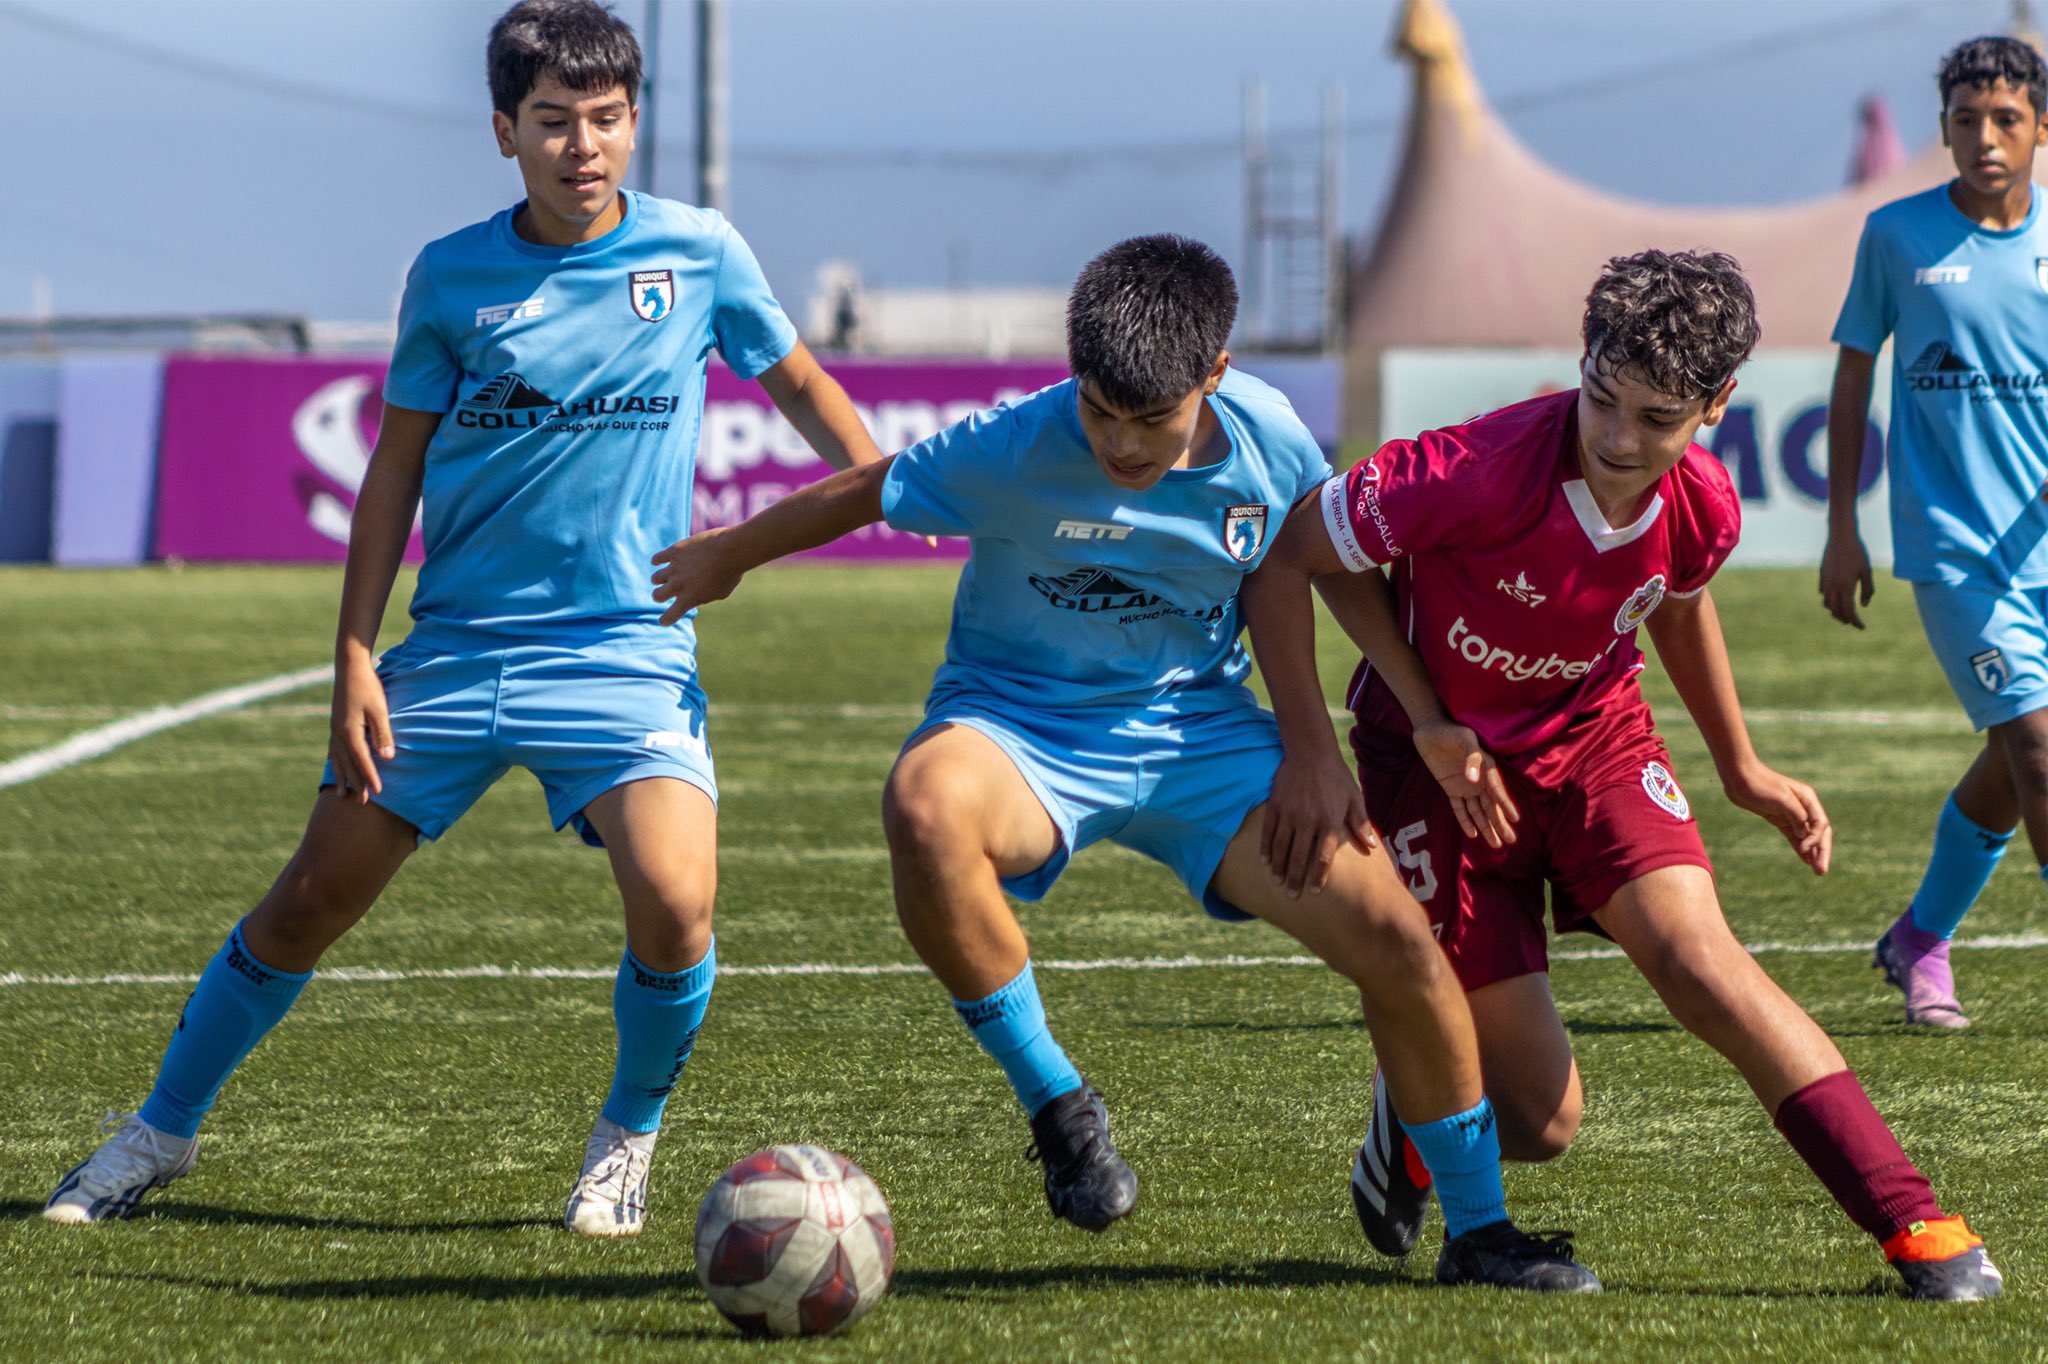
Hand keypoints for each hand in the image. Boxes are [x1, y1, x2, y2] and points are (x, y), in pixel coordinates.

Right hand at [329, 652, 393, 803]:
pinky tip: (335, 767)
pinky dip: (335, 762)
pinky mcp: (335, 723)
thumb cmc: (368, 687)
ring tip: (341, 794)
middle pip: (347, 764)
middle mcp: (338, 733)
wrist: (350, 667)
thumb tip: (387, 758)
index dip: (370, 777)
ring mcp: (334, 729)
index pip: (362, 760)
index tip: (377, 793)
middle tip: (362, 802)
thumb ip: (383, 734)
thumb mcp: (380, 709)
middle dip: (355, 783)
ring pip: (337, 759)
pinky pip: (333, 749)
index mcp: (349, 732)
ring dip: (341, 776)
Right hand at [652, 527, 746, 626]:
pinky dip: (657, 560)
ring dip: (660, 578)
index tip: (664, 620)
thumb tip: (696, 596)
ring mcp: (674, 568)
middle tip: (667, 591)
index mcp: (689, 599)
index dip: (665, 620)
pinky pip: (657, 558)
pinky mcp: (674, 551)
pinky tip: (659, 561)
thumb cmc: (731, 573)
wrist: (731, 550)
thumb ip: (706, 597)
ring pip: (655, 578)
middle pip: (657, 596)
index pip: (670, 616)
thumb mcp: (721, 593)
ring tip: (668, 575)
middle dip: (661, 595)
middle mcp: (678, 585)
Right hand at [1260, 746, 1379, 896]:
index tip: (1315, 891)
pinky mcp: (1276, 806)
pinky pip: (1269, 832)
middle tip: (1293, 895)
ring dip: (1279, 867)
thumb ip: (1361, 823)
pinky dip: (1266, 848)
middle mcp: (1308, 820)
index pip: (1324, 857)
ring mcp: (1289, 813)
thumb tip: (1372, 847)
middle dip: (1295, 878)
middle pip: (1300, 857)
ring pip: (1282, 847)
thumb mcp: (1354, 798)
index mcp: (1329, 821)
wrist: (1311, 751)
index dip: (1319, 876)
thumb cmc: (1336, 776)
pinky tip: (1265, 861)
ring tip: (1277, 882)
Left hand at [1411, 719, 1518, 847]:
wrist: (1429, 729)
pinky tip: (1473, 834)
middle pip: (1491, 805)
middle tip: (1510, 841)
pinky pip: (1459, 808)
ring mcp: (1465, 786)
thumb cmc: (1450, 731)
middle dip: (1500, 823)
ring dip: (1486, 826)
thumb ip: (1472, 757)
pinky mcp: (1451, 789)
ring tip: (1496, 844)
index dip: (1505, 804)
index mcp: (1486, 766)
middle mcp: (1478, 779)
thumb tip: (1474, 780)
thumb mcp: (1464, 738)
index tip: (1514, 819)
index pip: (1496, 789)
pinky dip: (1465, 821)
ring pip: (1478, 810)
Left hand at [1724, 762, 1830, 874]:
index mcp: (1808, 799)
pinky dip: (1800, 847)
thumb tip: (1805, 834)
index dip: (1816, 840)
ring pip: (1807, 836)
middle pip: (1819, 833)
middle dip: (1822, 852)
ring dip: (1813, 853)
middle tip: (1821, 872)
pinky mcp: (1779, 819)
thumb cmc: (1760, 785)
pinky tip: (1806, 859)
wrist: (1738, 778)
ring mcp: (1791, 813)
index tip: (1804, 849)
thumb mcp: (1781, 799)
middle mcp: (1803, 806)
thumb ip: (1797, 816)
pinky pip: (1794, 836)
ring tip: (1818, 871)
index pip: (1821, 824)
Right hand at [1818, 533, 1873, 629]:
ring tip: (1844, 611)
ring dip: (1835, 611)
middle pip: (1836, 611)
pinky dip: (1830, 600)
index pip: (1849, 611)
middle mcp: (1833, 587)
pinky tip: (1836, 597)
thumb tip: (1864, 605)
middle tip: (1853, 622)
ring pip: (1827, 604)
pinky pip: (1824, 593)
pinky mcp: (1822, 576)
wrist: (1840, 537)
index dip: (1855, 622)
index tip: (1862, 627)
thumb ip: (1867, 590)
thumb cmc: (1857, 553)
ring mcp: (1825, 582)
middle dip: (1845, 619)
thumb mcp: (1867, 572)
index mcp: (1846, 587)